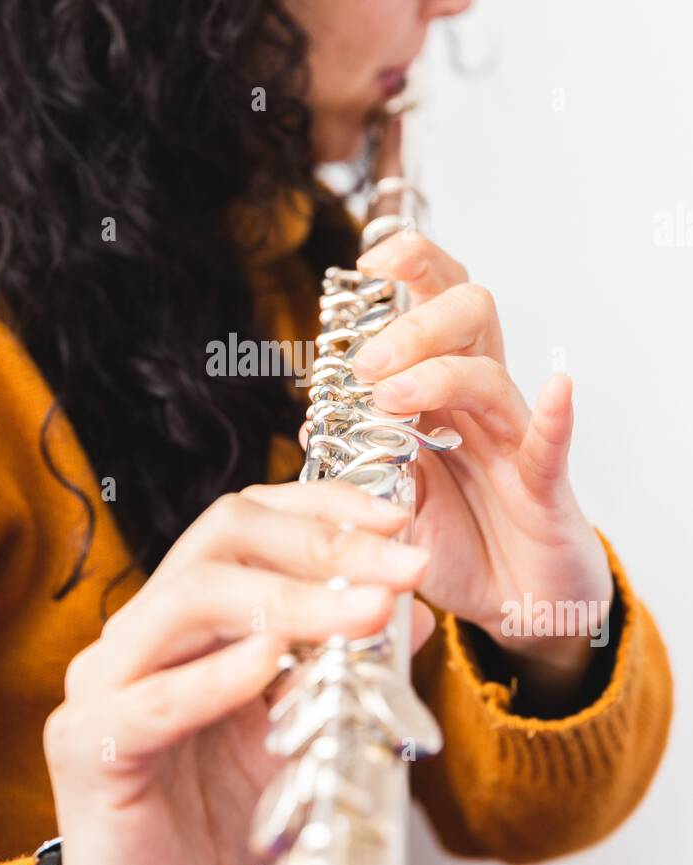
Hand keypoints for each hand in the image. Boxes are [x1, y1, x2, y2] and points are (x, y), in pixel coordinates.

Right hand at [42, 480, 434, 864]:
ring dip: (291, 600)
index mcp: (182, 617)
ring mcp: (102, 684)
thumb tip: (414, 611)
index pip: (242, 521)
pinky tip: (272, 663)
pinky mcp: (87, 745)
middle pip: (217, 540)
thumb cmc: (216, 825)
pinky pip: (154, 700)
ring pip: (190, 601)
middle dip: (319, 543)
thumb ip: (340, 667)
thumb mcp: (296, 732)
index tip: (396, 519)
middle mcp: (137, 633)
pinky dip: (217, 678)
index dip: (320, 508)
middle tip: (397, 563)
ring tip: (366, 611)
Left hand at [300, 227, 613, 704]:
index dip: (412, 265)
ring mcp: (513, 440)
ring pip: (490, 375)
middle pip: (469, 315)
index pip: (434, 302)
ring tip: (391, 396)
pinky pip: (551, 444)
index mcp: (439, 390)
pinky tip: (557, 388)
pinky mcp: (543, 489)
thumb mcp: (393, 495)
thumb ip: (361, 460)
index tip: (369, 261)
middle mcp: (478, 401)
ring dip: (440, 374)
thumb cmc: (457, 539)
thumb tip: (307, 427)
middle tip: (367, 361)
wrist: (516, 603)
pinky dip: (555, 416)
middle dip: (415, 321)